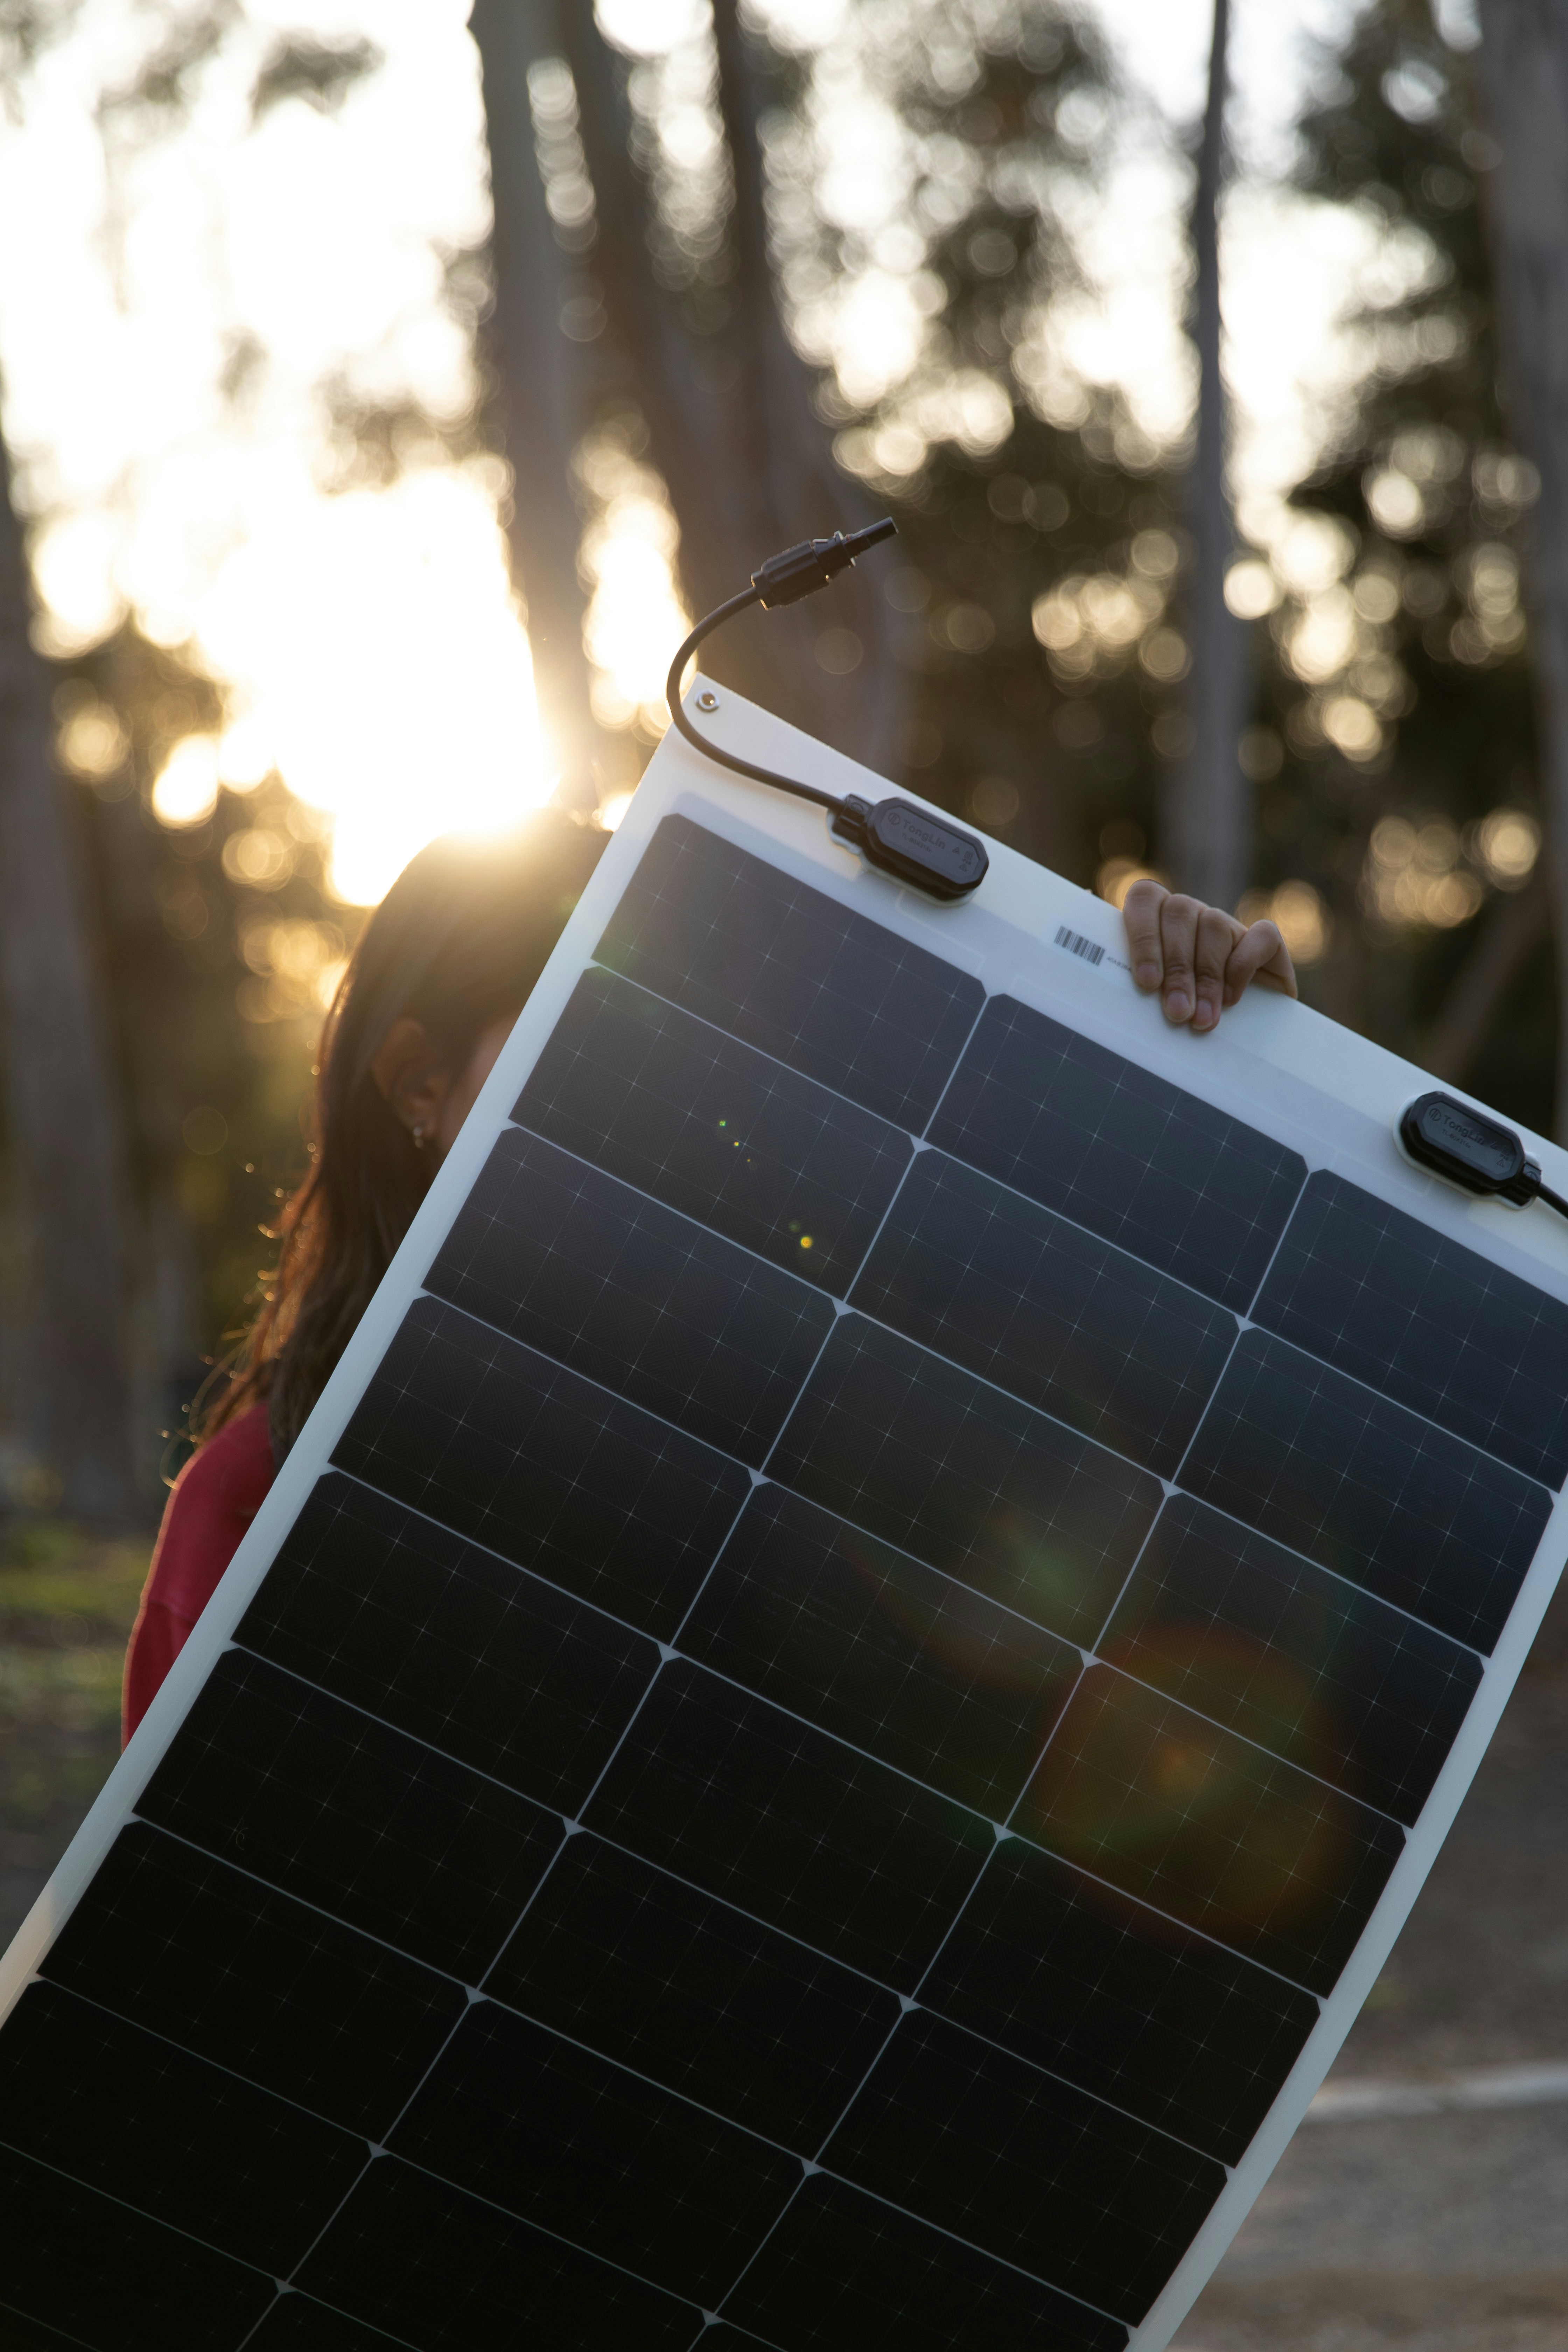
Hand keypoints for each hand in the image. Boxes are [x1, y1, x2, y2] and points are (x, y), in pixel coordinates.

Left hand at [1122, 879, 1296, 1032]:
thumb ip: (1144, 990)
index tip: (1147, 982)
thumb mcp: (1155, 1002)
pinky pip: (1261, 935)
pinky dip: (1245, 965)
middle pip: (1179, 914)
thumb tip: (1136, 1008)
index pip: (1145, 897)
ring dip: (1207, 977)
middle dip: (1177, 968)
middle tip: (1178, 1012)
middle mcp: (1192, 915)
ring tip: (1202, 1018)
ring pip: (1215, 925)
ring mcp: (1229, 925)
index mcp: (1157, 919)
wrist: (1242, 1033)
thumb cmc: (1182, 1016)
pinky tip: (1232, 999)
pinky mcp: (1266, 941)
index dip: (1143, 935)